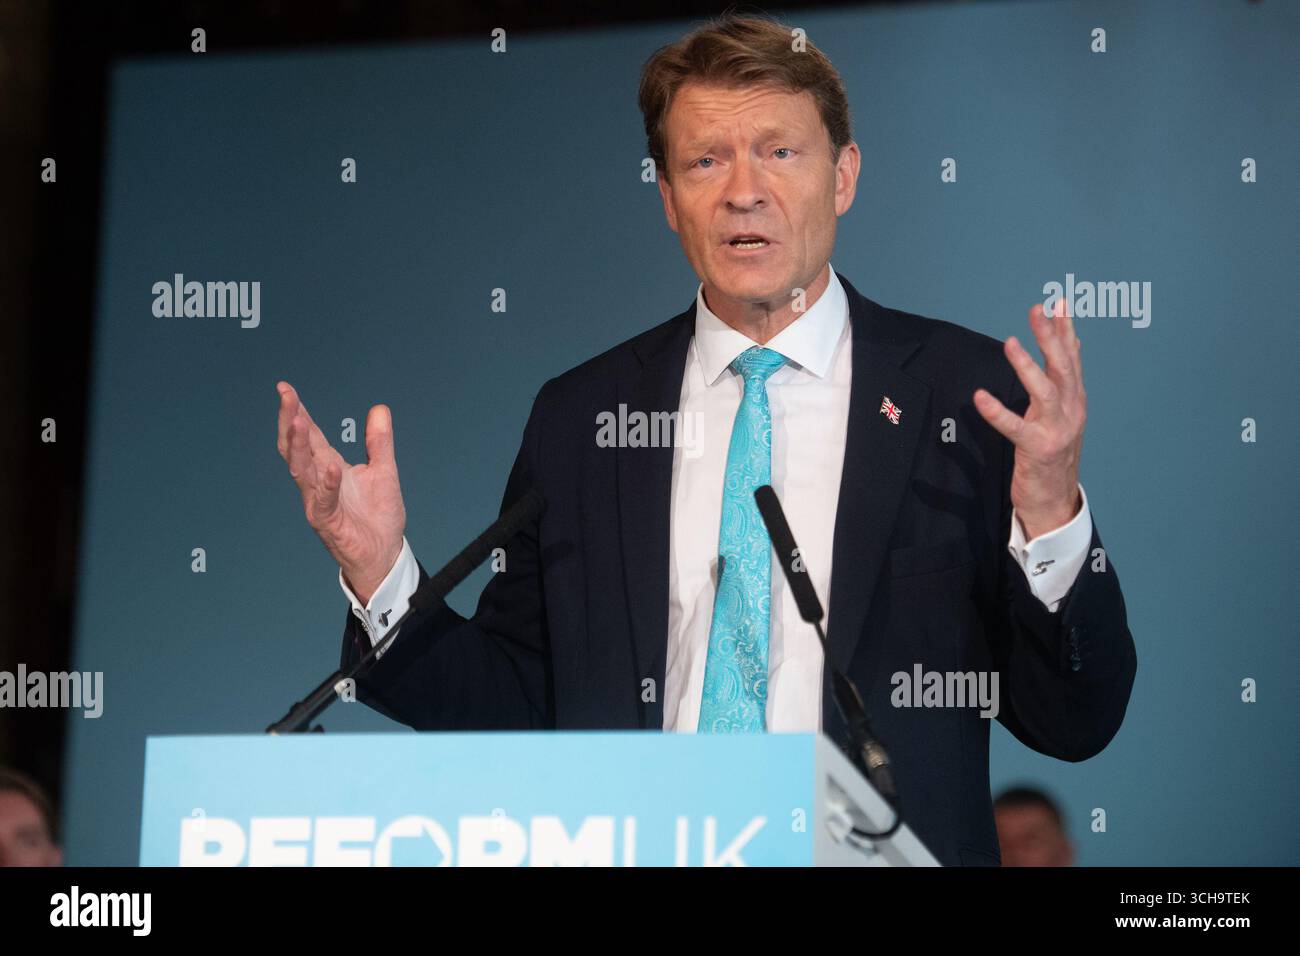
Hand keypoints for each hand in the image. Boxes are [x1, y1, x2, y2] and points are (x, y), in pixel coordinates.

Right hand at [275, 382, 406, 603]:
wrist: (384, 554)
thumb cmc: (378, 516)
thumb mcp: (384, 472)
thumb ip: (379, 442)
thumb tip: (379, 409)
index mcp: (328, 467)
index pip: (308, 435)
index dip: (297, 412)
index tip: (286, 389)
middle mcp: (317, 482)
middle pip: (296, 447)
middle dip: (289, 420)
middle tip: (285, 395)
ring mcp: (319, 502)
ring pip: (301, 470)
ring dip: (298, 445)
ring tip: (295, 419)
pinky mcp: (328, 523)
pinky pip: (324, 501)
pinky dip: (328, 483)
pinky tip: (332, 466)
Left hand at [973, 298, 1084, 539]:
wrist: (1056, 499)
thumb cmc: (1055, 451)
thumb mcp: (1064, 411)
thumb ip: (1064, 379)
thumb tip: (1073, 342)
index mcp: (1076, 399)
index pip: (1072, 357)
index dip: (1066, 329)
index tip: (1059, 302)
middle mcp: (1071, 411)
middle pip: (1063, 367)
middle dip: (1051, 337)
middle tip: (1038, 310)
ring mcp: (1056, 430)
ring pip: (1045, 391)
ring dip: (1027, 366)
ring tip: (1011, 343)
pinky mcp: (1037, 449)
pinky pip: (1014, 427)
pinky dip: (997, 412)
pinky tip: (980, 398)